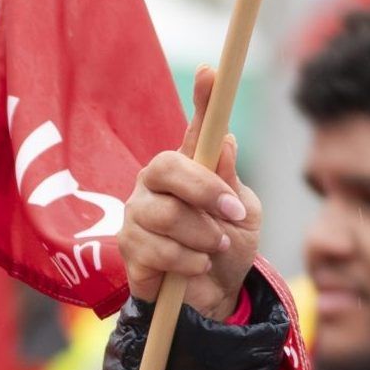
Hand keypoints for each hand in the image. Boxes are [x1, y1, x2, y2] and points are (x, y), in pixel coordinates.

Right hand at [118, 65, 263, 321]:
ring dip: (201, 234)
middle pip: (168, 168)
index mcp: (186, 168)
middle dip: (205, 190)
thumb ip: (229, 180)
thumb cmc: (225, 248)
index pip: (195, 128)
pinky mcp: (127, 248)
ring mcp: (136, 214)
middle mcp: (154, 184)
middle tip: (232, 213)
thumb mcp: (241, 213)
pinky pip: (157, 248)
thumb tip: (225, 140)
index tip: (213, 72)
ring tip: (214, 247)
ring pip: (166, 214)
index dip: (203, 100)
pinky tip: (196, 266)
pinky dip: (187, 260)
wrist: (210, 298)